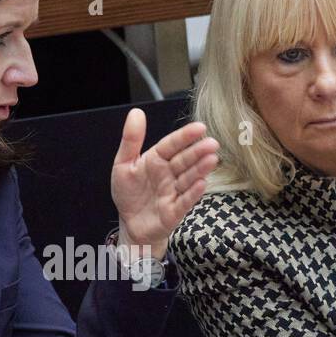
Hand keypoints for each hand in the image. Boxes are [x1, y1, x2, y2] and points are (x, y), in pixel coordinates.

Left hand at [110, 108, 218, 258]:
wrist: (130, 224)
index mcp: (156, 159)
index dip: (185, 136)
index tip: (200, 127)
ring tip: (212, 159)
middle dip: (198, 152)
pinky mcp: (175, 211)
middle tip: (212, 143)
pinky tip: (202, 183)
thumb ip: (131, 140)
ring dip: (200, 169)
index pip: (172, 144)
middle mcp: (168, 173)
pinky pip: (185, 200)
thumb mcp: (123, 164)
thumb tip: (136, 112)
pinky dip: (193, 193)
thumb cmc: (129, 193)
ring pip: (188, 178)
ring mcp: (174, 191)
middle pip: (184, 160)